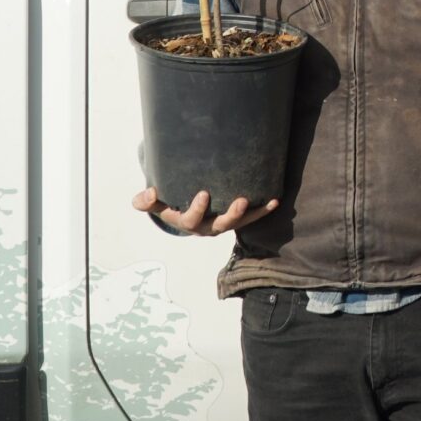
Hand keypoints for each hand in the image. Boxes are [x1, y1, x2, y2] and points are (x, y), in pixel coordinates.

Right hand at [132, 186, 278, 235]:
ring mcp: (224, 224)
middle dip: (232, 215)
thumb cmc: (170, 203)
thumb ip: (145, 201)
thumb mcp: (156, 204)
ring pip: (238, 224)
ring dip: (250, 214)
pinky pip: (253, 217)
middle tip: (241, 200)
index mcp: (188, 223)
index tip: (204, 193)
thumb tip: (148, 194)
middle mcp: (208, 227)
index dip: (198, 209)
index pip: (192, 220)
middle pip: (221, 226)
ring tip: (259, 200)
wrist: (186, 211)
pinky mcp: (237, 219)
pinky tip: (275, 200)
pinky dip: (263, 210)